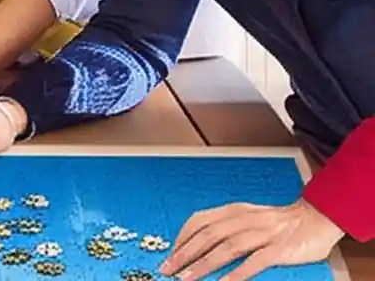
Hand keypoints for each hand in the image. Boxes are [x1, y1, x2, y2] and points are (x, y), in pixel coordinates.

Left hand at [159, 198, 345, 279]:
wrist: (316, 217)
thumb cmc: (279, 222)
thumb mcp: (247, 217)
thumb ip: (225, 226)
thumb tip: (196, 243)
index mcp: (234, 210)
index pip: (199, 221)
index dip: (182, 237)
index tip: (169, 253)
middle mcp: (244, 219)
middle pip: (207, 235)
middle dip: (185, 254)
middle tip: (168, 269)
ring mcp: (262, 233)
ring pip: (226, 247)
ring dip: (204, 264)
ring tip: (187, 278)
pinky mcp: (279, 248)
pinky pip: (254, 262)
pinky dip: (237, 273)